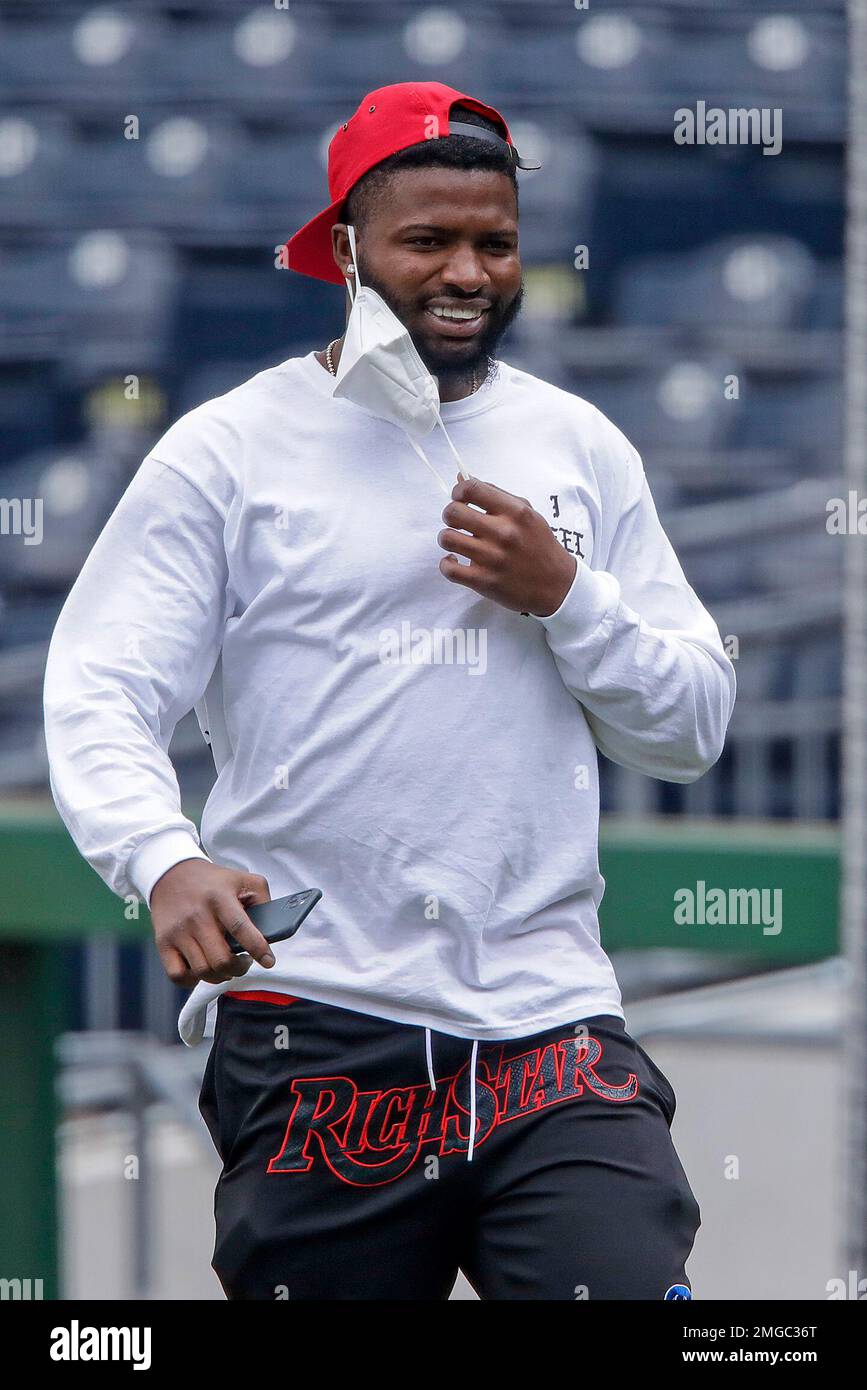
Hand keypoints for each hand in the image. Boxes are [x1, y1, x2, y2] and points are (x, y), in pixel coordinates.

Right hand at [150, 858, 274, 988]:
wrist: (172, 874)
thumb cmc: (213, 882)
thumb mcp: (243, 879)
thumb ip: (263, 900)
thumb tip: (272, 929)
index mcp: (219, 898)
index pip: (240, 928)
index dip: (257, 948)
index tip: (268, 961)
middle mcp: (197, 916)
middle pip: (221, 959)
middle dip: (239, 968)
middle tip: (244, 962)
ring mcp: (178, 932)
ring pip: (203, 971)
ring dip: (221, 976)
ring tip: (227, 966)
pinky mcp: (164, 944)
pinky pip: (178, 976)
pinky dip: (193, 980)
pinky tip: (203, 970)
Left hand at [437, 474, 577, 616]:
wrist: (556, 585)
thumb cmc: (538, 545)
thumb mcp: (526, 513)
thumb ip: (495, 494)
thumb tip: (461, 477)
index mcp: (515, 512)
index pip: (472, 489)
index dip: (458, 491)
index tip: (460, 498)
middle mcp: (504, 533)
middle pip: (453, 512)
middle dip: (450, 514)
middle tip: (457, 521)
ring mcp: (492, 558)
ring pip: (447, 539)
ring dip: (447, 538)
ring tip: (457, 541)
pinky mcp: (484, 581)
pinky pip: (449, 569)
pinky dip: (446, 564)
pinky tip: (455, 561)